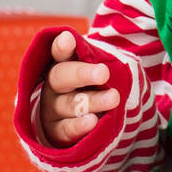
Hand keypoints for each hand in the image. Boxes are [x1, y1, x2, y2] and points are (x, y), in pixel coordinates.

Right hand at [38, 30, 119, 147]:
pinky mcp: (56, 132)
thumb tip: (119, 60)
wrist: (86, 122)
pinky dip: (79, 126)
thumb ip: (102, 63)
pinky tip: (92, 122)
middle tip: (103, 73)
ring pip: (70, 104)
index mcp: (63, 65)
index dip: (62, 47)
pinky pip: (66, 129)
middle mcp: (54, 86)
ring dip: (92, 101)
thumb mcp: (98, 73)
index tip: (68, 39)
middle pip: (62, 77)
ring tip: (113, 98)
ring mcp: (52, 110)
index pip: (59, 53)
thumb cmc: (95, 88)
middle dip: (82, 74)